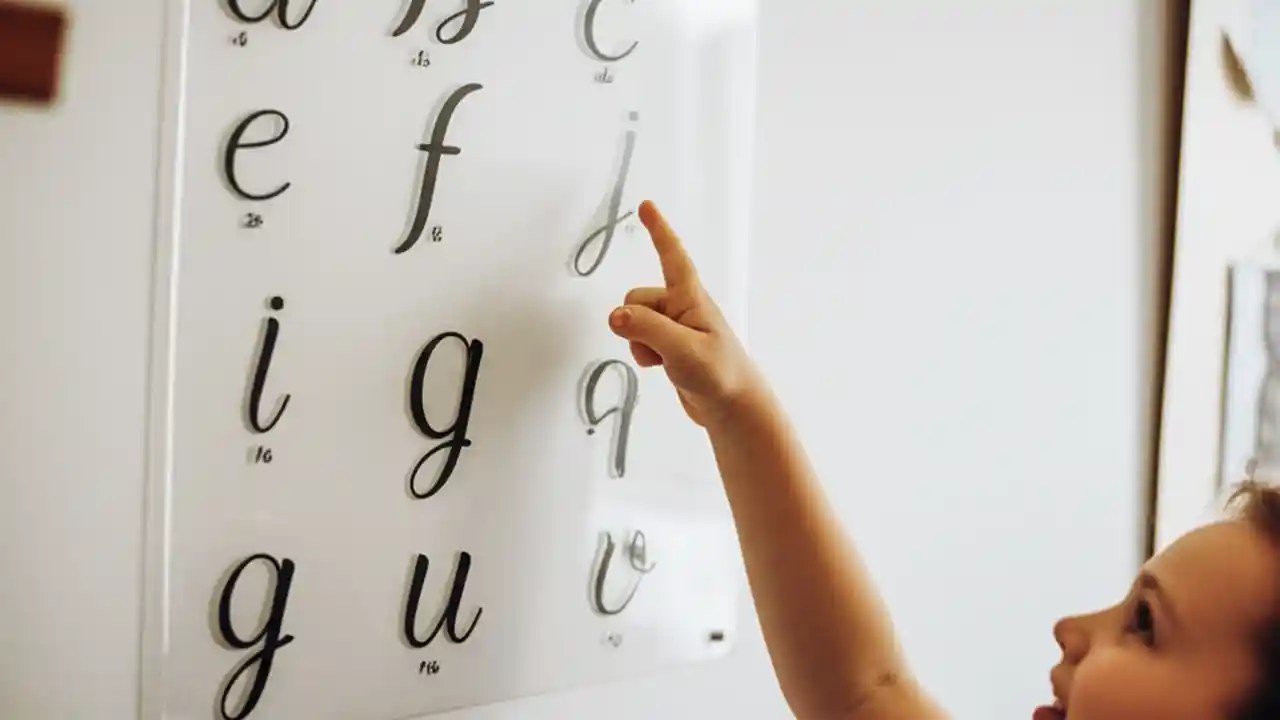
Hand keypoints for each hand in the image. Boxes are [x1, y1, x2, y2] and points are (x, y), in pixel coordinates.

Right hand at [608, 201, 759, 426]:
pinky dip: (642, 353)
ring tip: (665, 360)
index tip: (646, 205)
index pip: (672, 255)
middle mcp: (681, 306)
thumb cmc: (719, 373)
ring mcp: (674, 327)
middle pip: (636, 299)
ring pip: (633, 321)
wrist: (733, 408)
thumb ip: (647, 329)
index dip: (659, 230)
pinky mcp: (668, 346)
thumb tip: (615, 316)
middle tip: (661, 348)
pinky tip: (661, 367)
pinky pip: (638, 339)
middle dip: (636, 322)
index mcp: (691, 297)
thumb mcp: (682, 349)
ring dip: (638, 342)